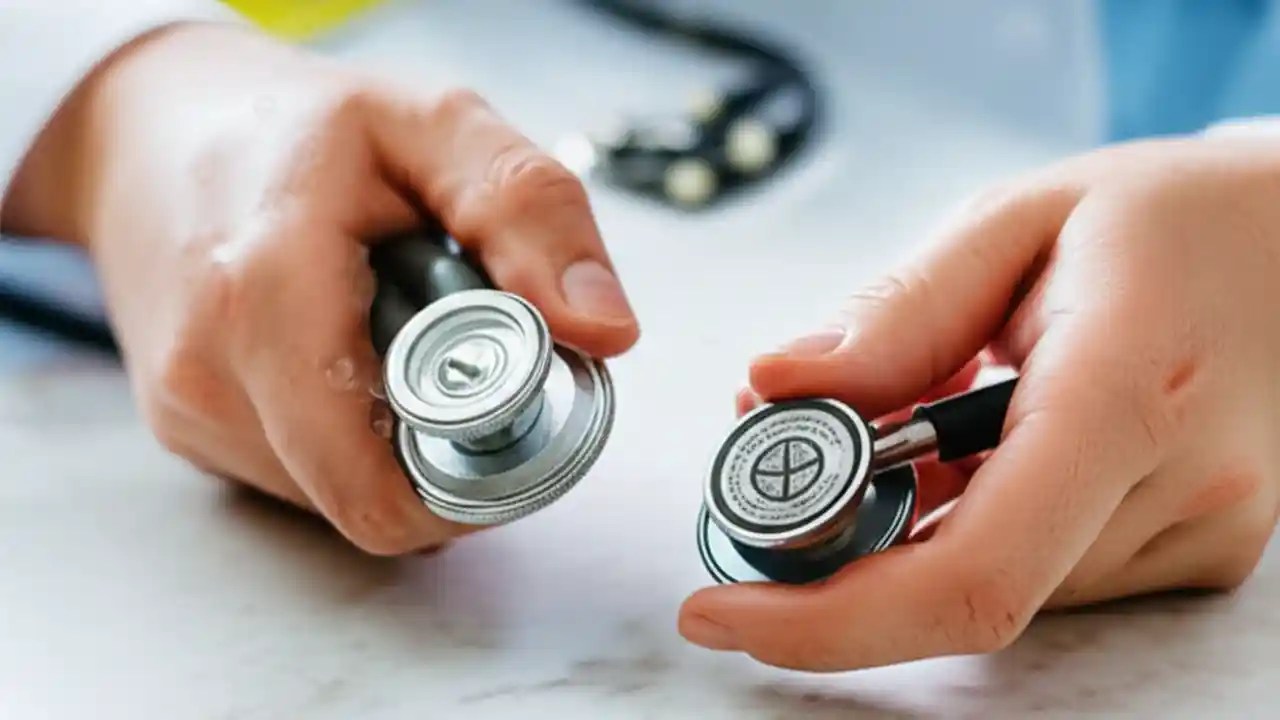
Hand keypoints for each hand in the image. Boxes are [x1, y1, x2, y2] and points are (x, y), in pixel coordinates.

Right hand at [1, 22, 638, 553]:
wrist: (150, 128)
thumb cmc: (298, 123)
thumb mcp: (435, 125)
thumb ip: (528, 214)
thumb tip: (604, 330)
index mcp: (270, 293)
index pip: (378, 491)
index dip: (474, 485)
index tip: (521, 421)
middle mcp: (211, 371)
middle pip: (368, 502)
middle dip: (444, 458)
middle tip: (474, 370)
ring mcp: (188, 409)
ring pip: (335, 497)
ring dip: (394, 442)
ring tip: (400, 344)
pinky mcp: (185, 425)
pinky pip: (299, 474)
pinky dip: (348, 434)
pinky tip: (351, 357)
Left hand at [678, 133, 1279, 670]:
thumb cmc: (1162, 216)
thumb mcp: (1012, 223)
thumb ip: (894, 317)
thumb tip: (771, 388)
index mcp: (1128, 392)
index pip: (970, 572)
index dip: (829, 620)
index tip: (720, 608)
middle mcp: (1181, 489)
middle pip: (966, 591)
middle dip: (845, 566)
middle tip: (776, 497)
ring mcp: (1201, 533)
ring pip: (999, 588)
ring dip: (912, 537)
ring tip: (903, 435)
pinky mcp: (1201, 550)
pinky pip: (1045, 572)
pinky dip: (972, 529)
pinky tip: (970, 452)